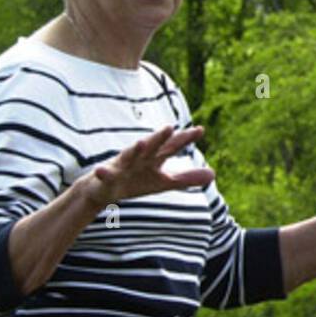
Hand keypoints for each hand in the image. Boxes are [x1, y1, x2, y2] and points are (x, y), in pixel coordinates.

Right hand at [83, 125, 214, 206]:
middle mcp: (139, 157)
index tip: (200, 130)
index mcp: (154, 157)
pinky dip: (104, 172)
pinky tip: (101, 170)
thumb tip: (213, 174)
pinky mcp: (107, 177)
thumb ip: (187, 178)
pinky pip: (105, 174)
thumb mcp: (164, 182)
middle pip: (151, 146)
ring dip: (134, 149)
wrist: (104, 189)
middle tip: (170, 127)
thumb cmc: (136, 181)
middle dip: (160, 137)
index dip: (184, 139)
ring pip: (128, 156)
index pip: (172, 146)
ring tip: (141, 142)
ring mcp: (122, 165)